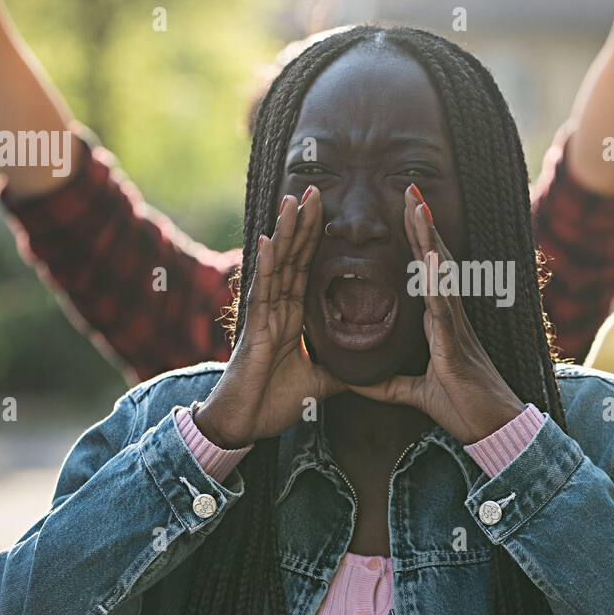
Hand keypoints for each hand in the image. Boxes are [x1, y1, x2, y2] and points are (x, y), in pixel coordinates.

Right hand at [195, 188, 345, 447]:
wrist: (245, 426)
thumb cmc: (273, 403)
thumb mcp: (320, 384)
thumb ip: (340, 369)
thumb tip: (368, 367)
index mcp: (290, 317)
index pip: (305, 269)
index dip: (314, 240)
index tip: (324, 210)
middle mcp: (276, 309)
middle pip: (292, 258)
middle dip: (302, 224)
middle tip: (313, 189)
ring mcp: (263, 316)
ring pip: (277, 265)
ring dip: (285, 232)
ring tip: (292, 200)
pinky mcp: (253, 329)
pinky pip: (261, 292)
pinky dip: (265, 264)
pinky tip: (270, 239)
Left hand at [346, 187, 525, 443]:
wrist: (494, 430)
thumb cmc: (463, 409)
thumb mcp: (415, 394)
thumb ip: (388, 384)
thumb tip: (357, 382)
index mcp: (440, 323)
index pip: (426, 272)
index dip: (418, 241)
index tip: (408, 209)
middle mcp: (450, 316)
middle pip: (435, 260)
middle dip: (422, 224)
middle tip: (410, 188)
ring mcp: (456, 326)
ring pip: (440, 274)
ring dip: (430, 238)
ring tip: (418, 206)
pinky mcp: (457, 344)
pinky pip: (445, 307)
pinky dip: (439, 280)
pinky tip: (432, 255)